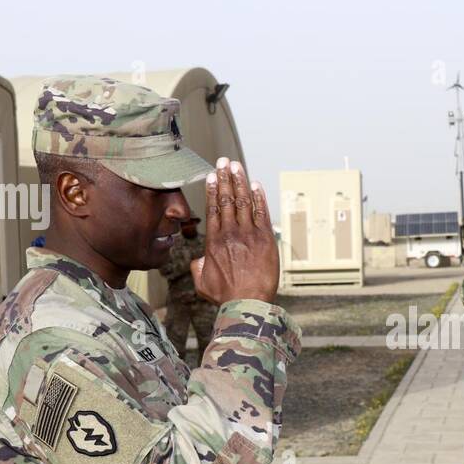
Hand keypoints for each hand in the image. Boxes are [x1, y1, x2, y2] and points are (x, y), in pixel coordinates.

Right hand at [191, 158, 279, 305]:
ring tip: (237, 166)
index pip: (213, 208)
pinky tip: (255, 185)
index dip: (213, 189)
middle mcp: (230, 233)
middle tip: (224, 162)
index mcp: (214, 241)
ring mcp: (249, 234)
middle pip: (227, 199)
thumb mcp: (202, 282)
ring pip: (243, 202)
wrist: (247, 302)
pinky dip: (258, 198)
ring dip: (240, 182)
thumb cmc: (225, 295)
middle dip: (225, 178)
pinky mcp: (266, 239)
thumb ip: (198, 267)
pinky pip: (262, 213)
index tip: (212, 176)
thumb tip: (199, 259)